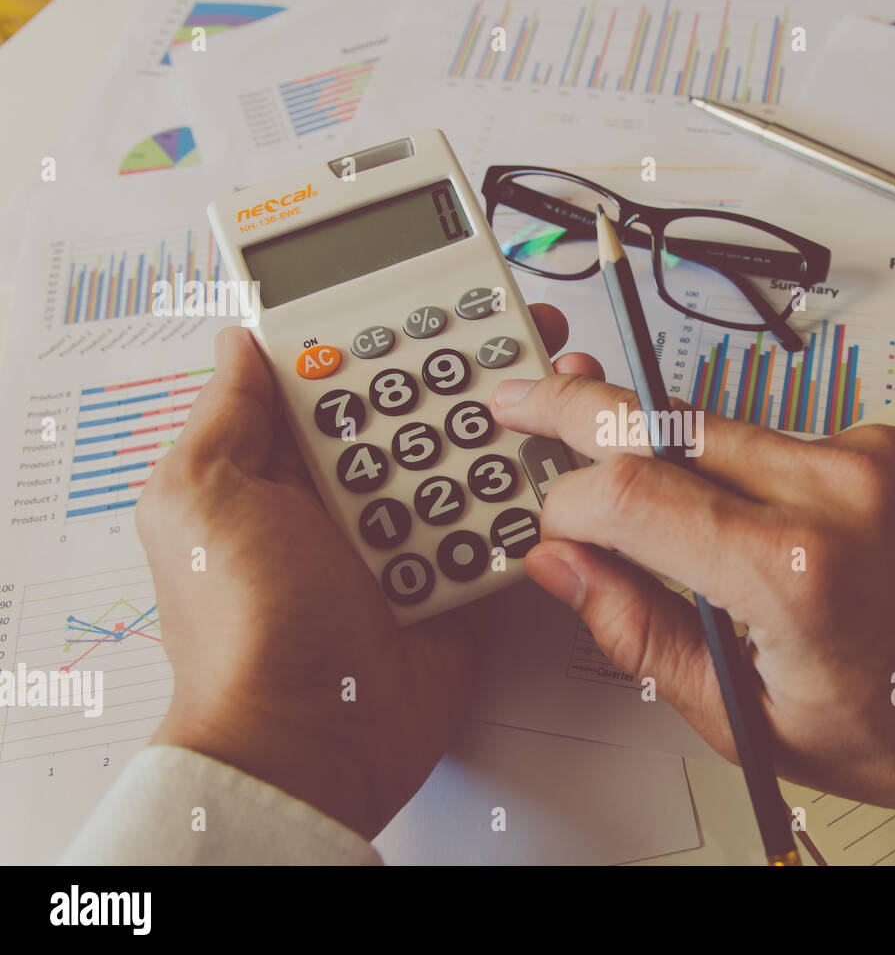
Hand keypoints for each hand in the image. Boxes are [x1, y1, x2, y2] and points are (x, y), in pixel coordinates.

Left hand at [138, 305, 600, 838]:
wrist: (309, 737)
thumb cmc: (243, 626)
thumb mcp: (201, 499)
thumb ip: (227, 416)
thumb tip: (238, 342)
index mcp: (284, 467)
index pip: (340, 376)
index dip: (386, 331)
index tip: (436, 293)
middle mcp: (346, 496)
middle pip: (418, 409)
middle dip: (469, 368)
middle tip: (520, 330)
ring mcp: (402, 537)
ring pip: (466, 459)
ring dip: (511, 426)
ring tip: (558, 387)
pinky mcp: (452, 579)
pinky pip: (497, 525)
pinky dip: (525, 500)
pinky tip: (556, 463)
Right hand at [489, 374, 894, 853]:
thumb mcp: (755, 719)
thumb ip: (640, 633)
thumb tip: (568, 569)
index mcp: (792, 572)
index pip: (628, 492)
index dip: (566, 503)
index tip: (554, 527)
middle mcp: (830, 489)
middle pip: (660, 420)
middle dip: (574, 405)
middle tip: (520, 396)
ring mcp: (862, 454)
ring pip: (714, 426)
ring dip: (660, 449)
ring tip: (629, 480)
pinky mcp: (883, 441)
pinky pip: (774, 440)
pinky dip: (737, 470)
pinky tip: (750, 524)